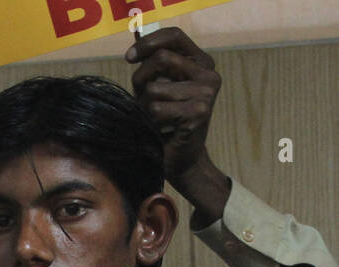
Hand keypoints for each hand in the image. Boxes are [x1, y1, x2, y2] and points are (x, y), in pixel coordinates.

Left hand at [127, 26, 230, 222]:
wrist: (182, 159)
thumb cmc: (166, 120)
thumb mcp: (160, 84)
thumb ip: (153, 62)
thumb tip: (135, 35)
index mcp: (202, 62)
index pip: (174, 36)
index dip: (147, 43)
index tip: (129, 58)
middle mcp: (209, 74)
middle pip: (161, 58)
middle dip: (142, 78)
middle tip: (141, 97)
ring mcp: (206, 94)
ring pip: (155, 88)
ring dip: (145, 104)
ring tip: (155, 118)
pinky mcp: (198, 114)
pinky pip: (157, 109)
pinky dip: (151, 121)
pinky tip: (161, 129)